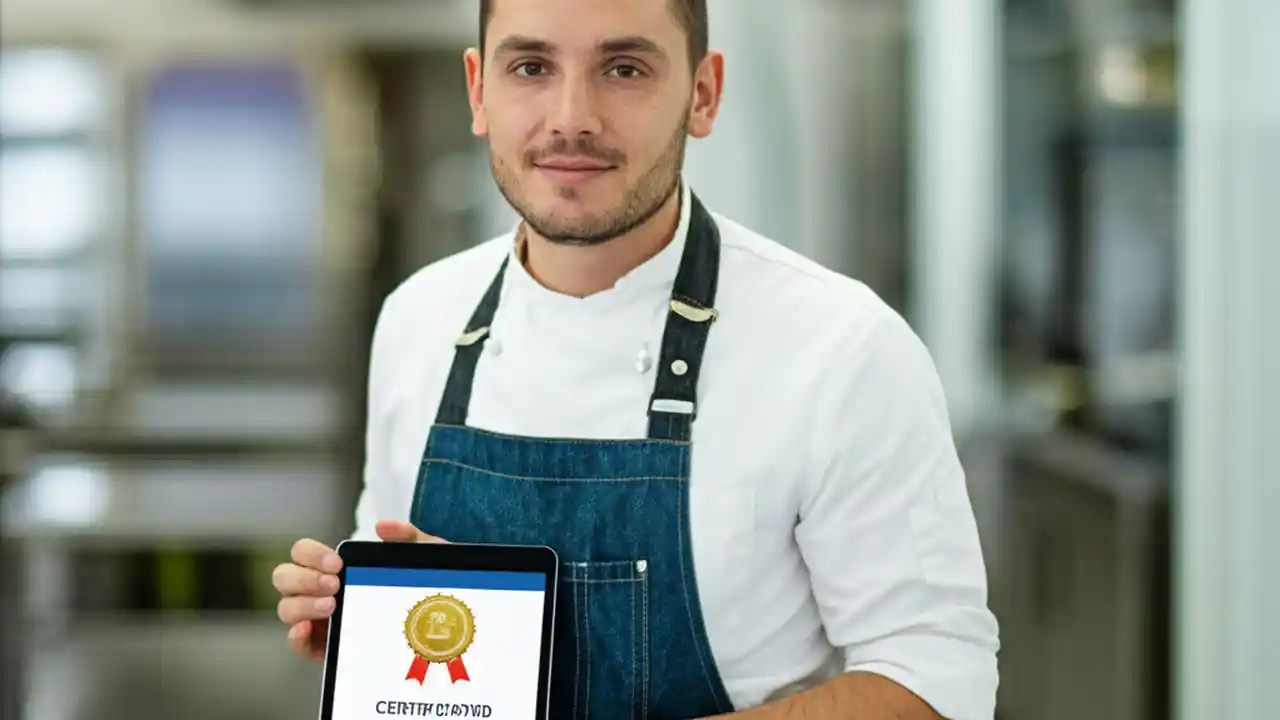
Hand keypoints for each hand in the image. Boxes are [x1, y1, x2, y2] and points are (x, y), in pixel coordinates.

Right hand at [274, 522, 446, 661]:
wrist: (437, 625)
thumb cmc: (418, 585)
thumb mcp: (420, 558)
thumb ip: (407, 537)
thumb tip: (383, 527)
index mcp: (330, 567)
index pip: (302, 552)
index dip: (311, 554)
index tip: (337, 563)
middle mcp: (316, 590)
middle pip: (284, 578)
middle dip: (304, 578)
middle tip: (335, 584)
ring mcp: (317, 619)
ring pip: (286, 609)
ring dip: (303, 605)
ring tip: (332, 606)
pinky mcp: (323, 648)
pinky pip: (298, 644)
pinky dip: (296, 637)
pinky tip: (308, 629)